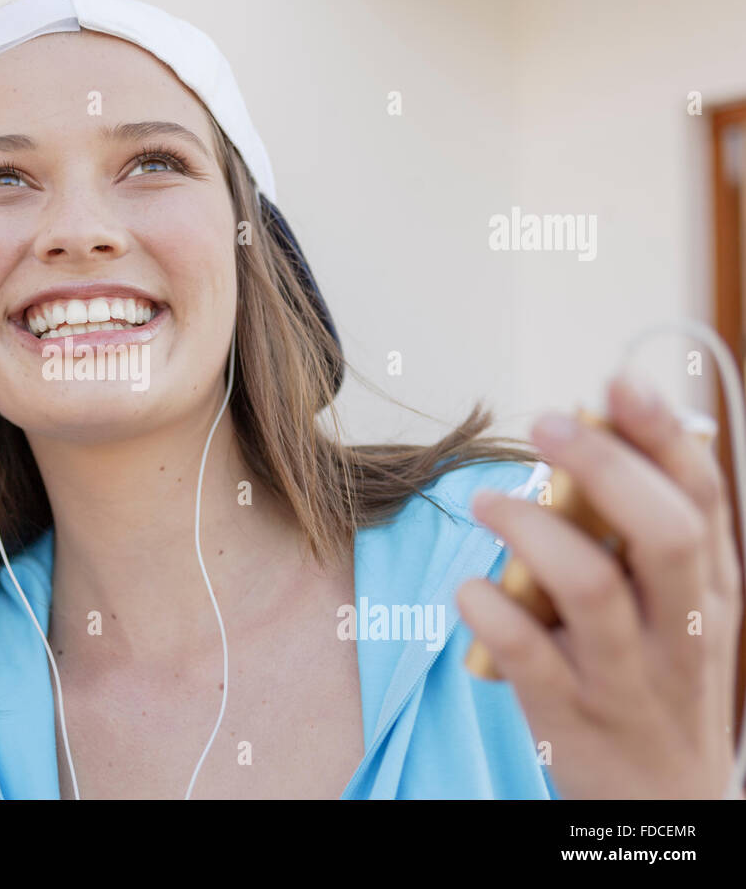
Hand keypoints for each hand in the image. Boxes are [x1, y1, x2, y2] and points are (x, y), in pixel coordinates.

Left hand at [456, 374, 742, 797]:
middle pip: (661, 531)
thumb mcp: (680, 610)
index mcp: (712, 589)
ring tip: (487, 503)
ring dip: (531, 530)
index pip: (703, 497)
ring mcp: (626, 674)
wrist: (665, 806)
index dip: (662, 432)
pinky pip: (527, 651)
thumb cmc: (660, 682)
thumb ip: (651, 537)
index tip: (615, 380)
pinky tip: (472, 587)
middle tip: (546, 425)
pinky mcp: (570, 714)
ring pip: (590, 587)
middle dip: (603, 465)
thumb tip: (600, 435)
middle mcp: (682, 627)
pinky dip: (491, 608)